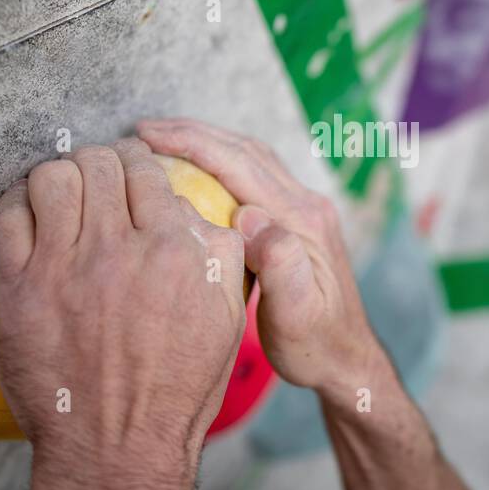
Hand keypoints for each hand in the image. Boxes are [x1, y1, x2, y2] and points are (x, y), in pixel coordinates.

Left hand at [0, 138, 245, 489]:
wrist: (117, 446)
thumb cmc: (177, 388)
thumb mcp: (227, 316)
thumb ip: (222, 252)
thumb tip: (195, 209)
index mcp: (173, 249)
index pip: (147, 169)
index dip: (137, 160)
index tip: (131, 166)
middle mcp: (117, 248)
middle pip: (98, 164)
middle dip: (99, 162)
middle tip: (97, 177)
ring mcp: (62, 266)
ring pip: (51, 178)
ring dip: (59, 176)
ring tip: (63, 191)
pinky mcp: (17, 288)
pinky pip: (10, 216)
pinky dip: (19, 203)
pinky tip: (30, 213)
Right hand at [136, 118, 382, 396]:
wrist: (345, 360)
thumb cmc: (315, 346)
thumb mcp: (296, 315)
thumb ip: (278, 265)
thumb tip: (247, 217)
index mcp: (302, 221)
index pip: (241, 166)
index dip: (192, 144)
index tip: (148, 136)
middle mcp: (306, 206)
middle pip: (246, 151)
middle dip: (193, 134)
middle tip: (143, 130)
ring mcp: (304, 210)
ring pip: (251, 158)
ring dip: (208, 142)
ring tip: (162, 139)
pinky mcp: (297, 220)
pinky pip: (255, 175)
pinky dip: (221, 162)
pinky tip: (195, 170)